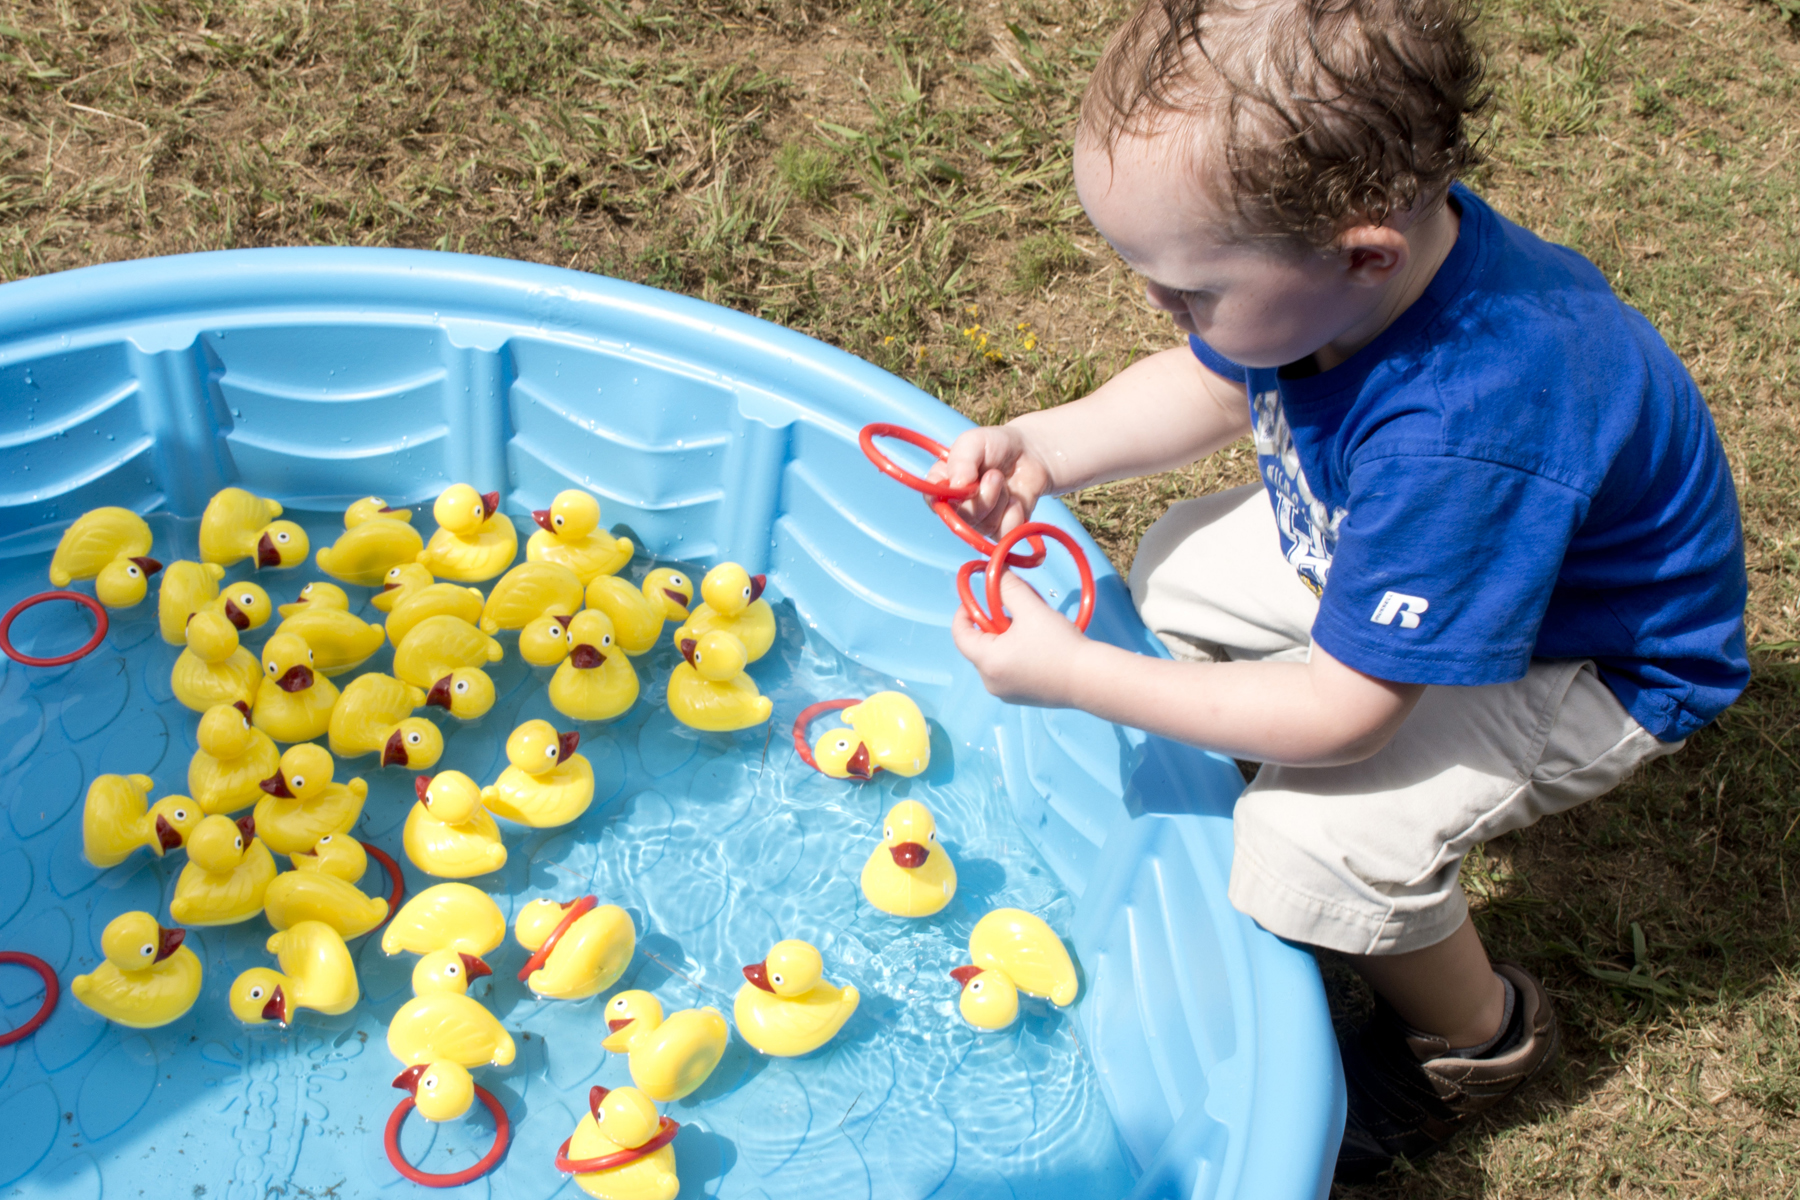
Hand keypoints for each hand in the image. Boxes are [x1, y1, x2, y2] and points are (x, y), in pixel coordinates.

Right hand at [928, 425, 1052, 544]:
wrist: (1030, 453)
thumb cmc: (996, 445)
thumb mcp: (974, 442)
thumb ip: (961, 461)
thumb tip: (957, 487)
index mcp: (943, 484)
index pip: (933, 501)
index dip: (951, 497)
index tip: (969, 482)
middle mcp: (957, 506)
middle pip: (962, 517)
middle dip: (983, 497)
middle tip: (995, 475)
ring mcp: (978, 520)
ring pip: (985, 526)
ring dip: (1001, 501)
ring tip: (1005, 483)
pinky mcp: (1000, 529)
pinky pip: (1004, 533)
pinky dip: (1015, 514)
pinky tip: (1016, 500)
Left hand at [950, 571, 1091, 707]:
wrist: (1091, 679)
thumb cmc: (1058, 644)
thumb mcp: (1031, 609)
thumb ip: (1008, 587)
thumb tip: (995, 572)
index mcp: (987, 662)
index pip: (960, 634)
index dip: (964, 612)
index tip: (975, 598)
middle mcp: (990, 682)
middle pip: (979, 645)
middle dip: (993, 623)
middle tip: (1016, 610)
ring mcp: (1006, 693)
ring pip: (995, 657)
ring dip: (1006, 638)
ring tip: (1032, 627)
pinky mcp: (1022, 698)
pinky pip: (1009, 670)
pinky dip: (1016, 654)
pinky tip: (1040, 646)